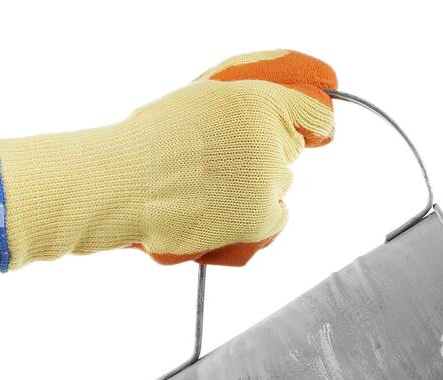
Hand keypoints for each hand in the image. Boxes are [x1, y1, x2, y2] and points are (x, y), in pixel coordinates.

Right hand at [0, 50, 336, 269]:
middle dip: (266, 154)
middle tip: (223, 163)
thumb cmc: (153, 141)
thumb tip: (285, 118)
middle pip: (291, 151)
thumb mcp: (203, 97)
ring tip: (211, 188)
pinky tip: (223, 209)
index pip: (315, 113)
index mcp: (259, 100)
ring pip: (281, 184)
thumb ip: (248, 104)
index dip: (312, 124)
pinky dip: (258, 217)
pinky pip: (278, 216)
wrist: (127, 184)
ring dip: (256, 186)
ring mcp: (269, 181)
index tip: (312, 134)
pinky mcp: (262, 218)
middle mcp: (271, 139)